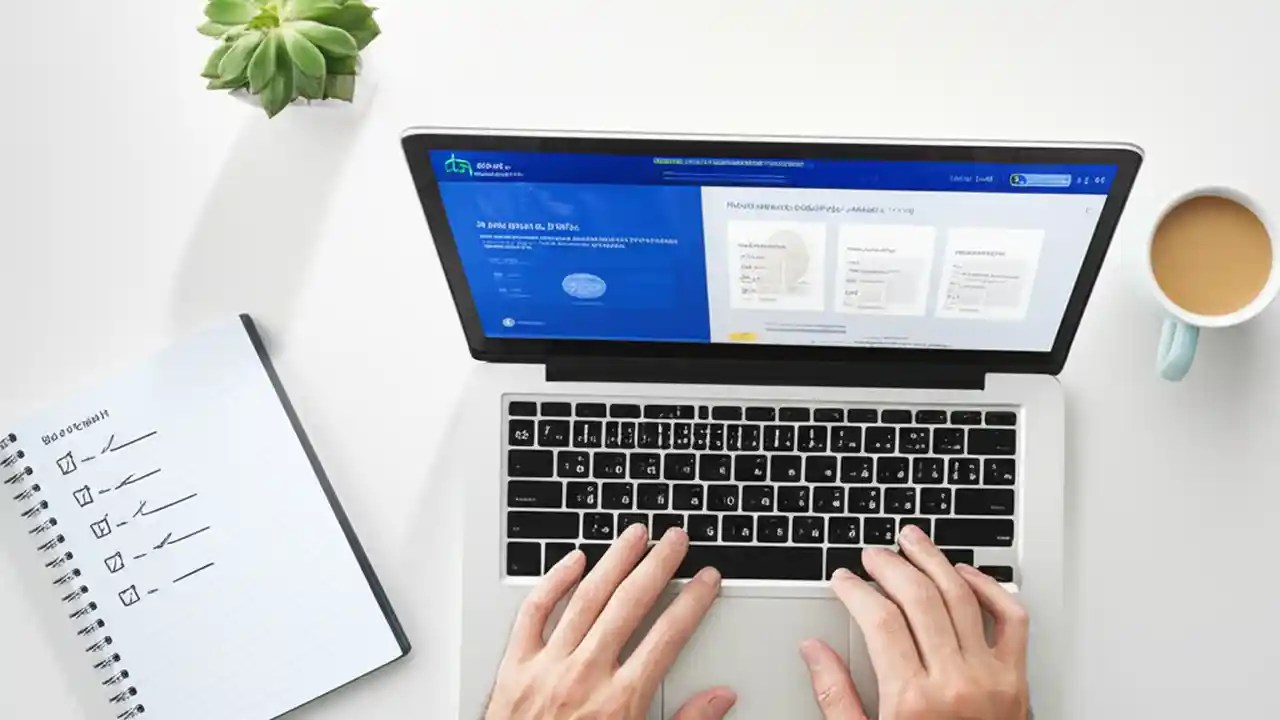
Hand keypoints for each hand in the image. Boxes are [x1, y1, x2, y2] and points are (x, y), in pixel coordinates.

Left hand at [486, 524, 735, 719]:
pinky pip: (534, 613)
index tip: (707, 579)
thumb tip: (720, 698)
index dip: (693, 602)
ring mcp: (547, 668)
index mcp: (620, 703)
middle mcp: (585, 677)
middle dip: (658, 566)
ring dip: (614, 561)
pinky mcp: (514, 667)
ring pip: (586, 598)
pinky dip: (553, 582)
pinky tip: (574, 560)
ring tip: (635, 535)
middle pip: (630, 605)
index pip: (668, 636)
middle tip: (676, 539)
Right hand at [801, 525, 1029, 718]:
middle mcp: (955, 684)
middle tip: (873, 554)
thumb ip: (835, 696)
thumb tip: (813, 650)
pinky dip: (990, 588)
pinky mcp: (1017, 682)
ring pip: (962, 596)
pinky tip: (966, 575)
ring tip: (914, 542)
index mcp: (911, 702)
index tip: (844, 580)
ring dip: (935, 561)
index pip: (878, 619)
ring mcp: (992, 679)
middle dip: (890, 566)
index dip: (856, 590)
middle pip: (919, 598)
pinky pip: (1011, 619)